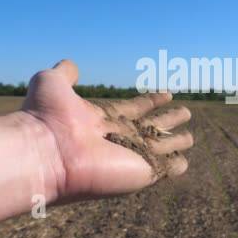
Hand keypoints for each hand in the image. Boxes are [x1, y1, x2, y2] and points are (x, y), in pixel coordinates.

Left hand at [20, 60, 192, 202]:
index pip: (133, 108)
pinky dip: (175, 167)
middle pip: (150, 127)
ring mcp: (129, 156)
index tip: (166, 93)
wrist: (47, 152)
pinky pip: (163, 169)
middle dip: (167, 119)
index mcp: (102, 119)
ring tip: (192, 136)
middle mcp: (117, 138)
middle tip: (186, 112)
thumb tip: (72, 65)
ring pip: (160, 147)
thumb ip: (64, 73)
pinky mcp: (140, 172)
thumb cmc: (46, 117)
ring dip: (176, 141)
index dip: (150, 101)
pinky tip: (185, 164)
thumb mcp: (51, 82)